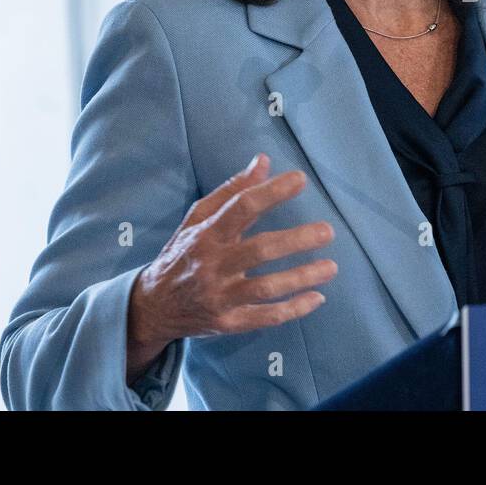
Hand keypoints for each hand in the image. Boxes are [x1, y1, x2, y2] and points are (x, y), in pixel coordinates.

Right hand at [126, 153, 336, 382]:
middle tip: (328, 231)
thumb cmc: (184, 253)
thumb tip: (263, 161)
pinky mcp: (227, 323)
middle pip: (259, 251)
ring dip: (301, 277)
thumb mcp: (198, 218)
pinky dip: (293, 309)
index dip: (272, 192)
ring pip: (265, 288)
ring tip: (331, 267)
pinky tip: (317, 297)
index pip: (241, 208)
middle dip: (296, 240)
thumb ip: (232, 191)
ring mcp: (220, 297)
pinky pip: (264, 318)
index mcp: (206, 235)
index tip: (301, 179)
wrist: (153, 306)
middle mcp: (212, 266)